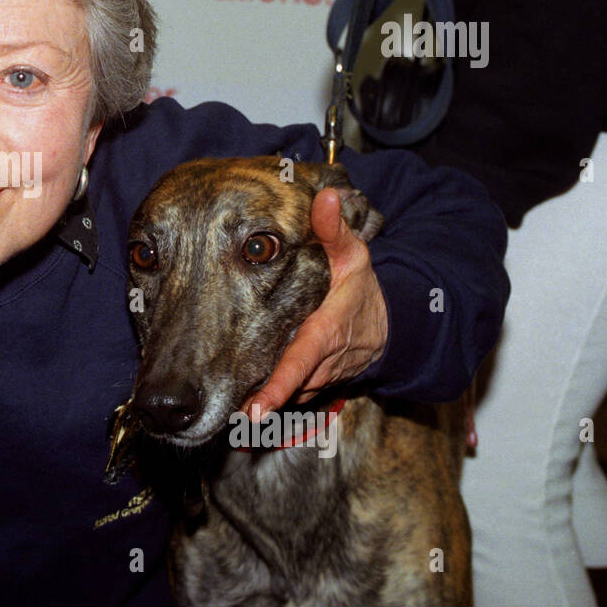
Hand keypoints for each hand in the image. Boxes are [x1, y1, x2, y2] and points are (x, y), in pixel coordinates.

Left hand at [240, 188, 388, 420]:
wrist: (390, 324)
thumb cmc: (361, 286)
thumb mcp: (353, 254)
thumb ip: (334, 229)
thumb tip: (325, 197)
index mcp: (325, 334)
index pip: (298, 365)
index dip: (277, 389)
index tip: (254, 408)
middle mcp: (320, 364)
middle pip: (283, 386)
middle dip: (256, 399)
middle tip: (217, 410)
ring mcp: (316, 380)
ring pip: (284, 393)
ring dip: (258, 398)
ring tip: (223, 403)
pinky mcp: (310, 386)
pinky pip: (287, 394)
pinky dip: (267, 395)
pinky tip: (240, 395)